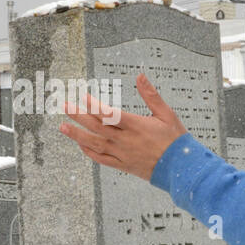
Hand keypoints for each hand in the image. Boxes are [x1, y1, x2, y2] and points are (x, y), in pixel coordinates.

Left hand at [59, 74, 188, 180]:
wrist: (181, 168)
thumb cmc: (175, 139)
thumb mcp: (166, 114)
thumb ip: (151, 95)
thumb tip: (140, 76)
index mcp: (136, 126)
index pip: (110, 114)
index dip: (95, 105)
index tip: (83, 96)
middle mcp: (126, 140)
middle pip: (97, 127)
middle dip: (79, 116)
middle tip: (64, 106)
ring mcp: (122, 154)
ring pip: (95, 144)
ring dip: (77, 135)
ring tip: (63, 126)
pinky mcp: (123, 165)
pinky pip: (101, 159)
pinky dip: (89, 152)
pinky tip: (80, 145)